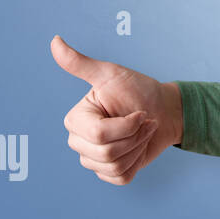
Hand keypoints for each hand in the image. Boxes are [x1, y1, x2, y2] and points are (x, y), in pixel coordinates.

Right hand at [51, 35, 182, 184]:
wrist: (165, 111)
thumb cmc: (139, 90)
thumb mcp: (112, 74)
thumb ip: (81, 63)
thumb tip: (54, 41)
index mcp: (76, 120)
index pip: (100, 135)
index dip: (128, 125)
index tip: (140, 112)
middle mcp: (79, 141)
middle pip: (106, 153)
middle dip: (135, 136)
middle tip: (144, 121)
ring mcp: (92, 159)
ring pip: (114, 166)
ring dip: (138, 148)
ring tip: (143, 132)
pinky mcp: (108, 173)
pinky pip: (120, 178)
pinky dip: (136, 163)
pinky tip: (138, 148)